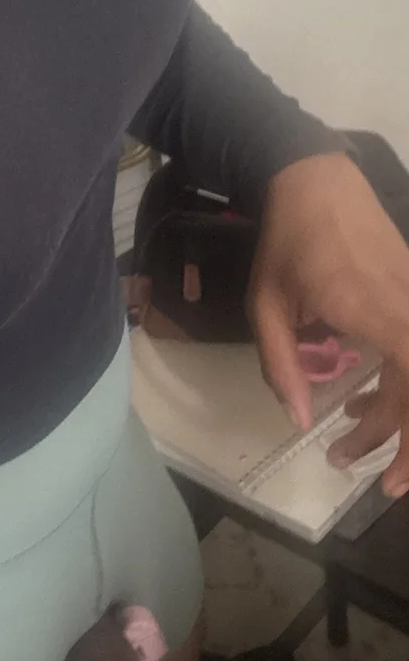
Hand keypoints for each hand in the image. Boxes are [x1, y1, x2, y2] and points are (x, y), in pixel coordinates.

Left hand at [248, 152, 408, 497]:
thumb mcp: (266, 307)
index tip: (386, 478)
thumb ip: (282, 366)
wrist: (315, 182)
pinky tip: (364, 399)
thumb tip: (301, 421)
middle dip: (407, 443)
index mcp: (377, 312)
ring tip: (350, 437)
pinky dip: (399, 384)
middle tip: (370, 475)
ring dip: (398, 415)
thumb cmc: (286, 243)